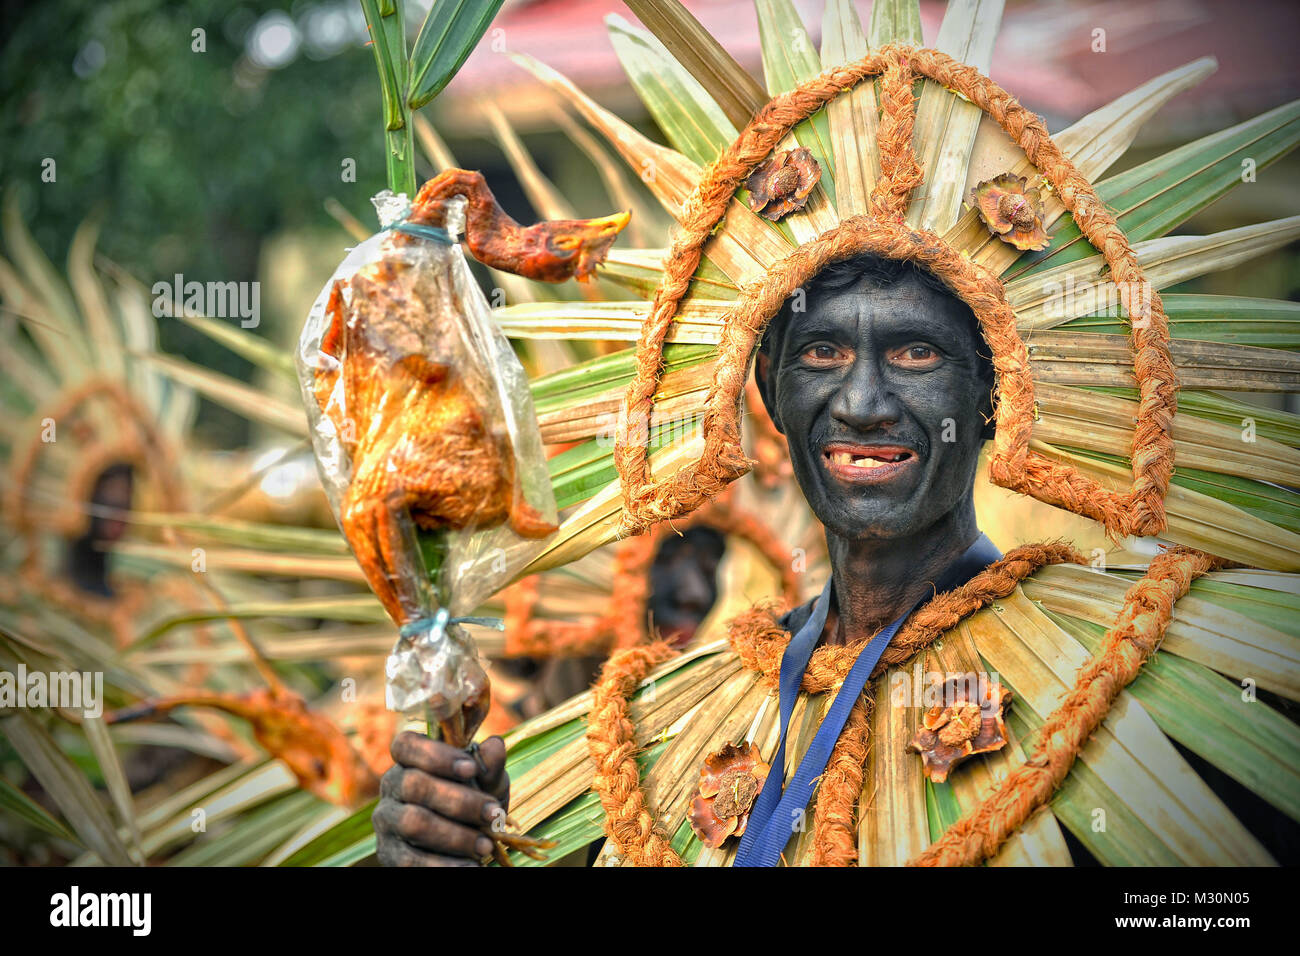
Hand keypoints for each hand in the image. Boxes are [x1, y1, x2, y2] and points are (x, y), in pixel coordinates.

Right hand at [373, 731, 509, 866]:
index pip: (407, 745)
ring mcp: (386, 821)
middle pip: (414, 785)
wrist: (467, 843)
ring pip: (412, 822)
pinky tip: (470, 865)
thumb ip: (489, 765)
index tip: (471, 769)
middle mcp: (391, 786)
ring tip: (485, 845)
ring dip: (454, 835)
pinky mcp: (388, 854)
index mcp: (410, 760)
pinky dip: (444, 864)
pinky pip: (410, 859)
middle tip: (492, 814)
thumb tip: (494, 745)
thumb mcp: (487, 783)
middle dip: (459, 801)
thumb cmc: (475, 802)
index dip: (436, 755)